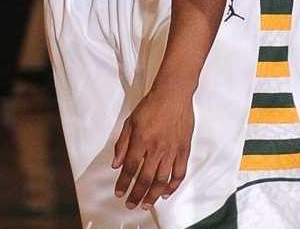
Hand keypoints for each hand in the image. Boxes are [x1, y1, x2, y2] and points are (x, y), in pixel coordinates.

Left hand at [112, 87, 193, 210]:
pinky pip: (179, 172)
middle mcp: (156, 148)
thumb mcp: (130, 122)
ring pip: (162, 179)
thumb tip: (116, 164)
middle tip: (132, 205)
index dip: (124, 184)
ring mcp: (172, 150)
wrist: (173, 94)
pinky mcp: (184, 149)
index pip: (130, 169)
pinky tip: (166, 192)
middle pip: (145, 178)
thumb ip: (122, 144)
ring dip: (153, 195)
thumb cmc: (151, 105)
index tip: (120, 193)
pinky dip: (173, 185)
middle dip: (137, 194)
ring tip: (147, 204)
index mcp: (141, 141)